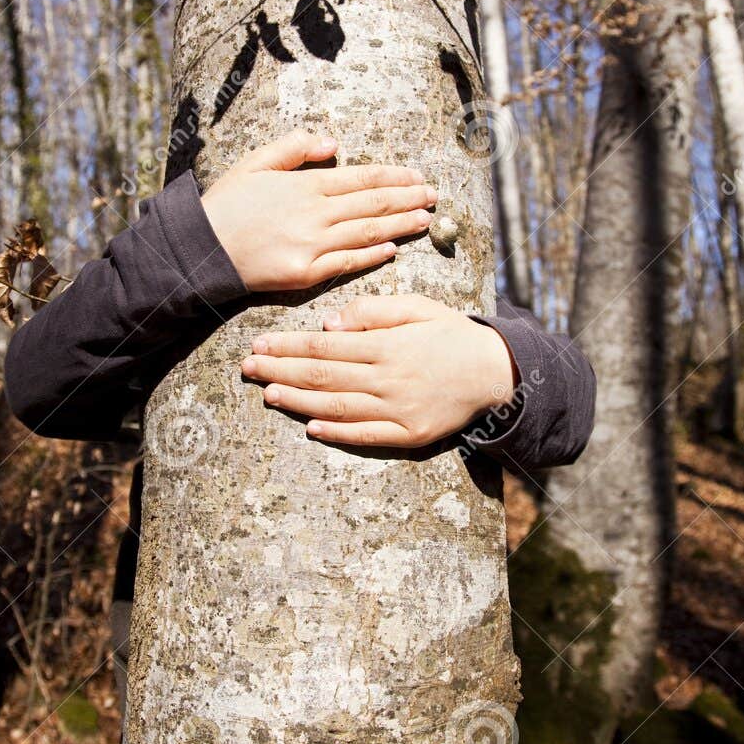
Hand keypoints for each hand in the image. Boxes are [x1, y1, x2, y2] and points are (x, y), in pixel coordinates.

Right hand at [201, 130, 435, 291]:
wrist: (200, 249)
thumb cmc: (226, 204)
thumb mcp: (255, 162)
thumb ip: (295, 147)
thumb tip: (335, 144)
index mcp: (305, 185)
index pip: (362, 178)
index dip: (394, 177)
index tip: (416, 176)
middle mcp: (315, 214)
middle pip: (373, 204)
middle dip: (407, 198)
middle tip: (433, 195)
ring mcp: (312, 245)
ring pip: (367, 232)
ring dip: (400, 224)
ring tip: (424, 218)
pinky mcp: (305, 274)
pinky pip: (347, 263)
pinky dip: (372, 255)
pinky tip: (392, 248)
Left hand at [240, 294, 516, 447]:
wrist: (495, 372)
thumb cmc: (451, 333)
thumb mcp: (417, 307)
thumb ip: (373, 312)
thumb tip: (329, 322)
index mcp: (387, 345)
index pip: (325, 345)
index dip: (288, 345)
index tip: (260, 343)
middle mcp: (388, 379)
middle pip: (322, 376)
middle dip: (280, 370)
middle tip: (248, 368)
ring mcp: (398, 411)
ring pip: (336, 407)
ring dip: (297, 401)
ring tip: (267, 394)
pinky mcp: (409, 435)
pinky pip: (365, 436)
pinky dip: (336, 432)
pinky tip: (309, 426)